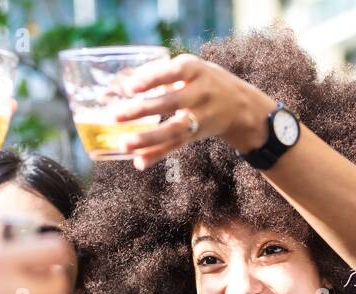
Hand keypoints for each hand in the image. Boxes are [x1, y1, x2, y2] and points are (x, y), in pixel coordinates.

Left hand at [112, 53, 276, 168]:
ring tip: (124, 144)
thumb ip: (158, 73)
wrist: (239, 105)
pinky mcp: (197, 135)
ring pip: (173, 130)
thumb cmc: (203, 80)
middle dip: (142, 110)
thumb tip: (119, 82)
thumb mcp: (188, 69)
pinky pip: (176, 146)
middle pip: (171, 103)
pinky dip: (157, 155)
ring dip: (147, 139)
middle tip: (116, 116)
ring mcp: (201, 116)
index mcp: (196, 70)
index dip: (153, 79)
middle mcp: (201, 93)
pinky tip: (139, 162)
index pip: (174, 72)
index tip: (130, 86)